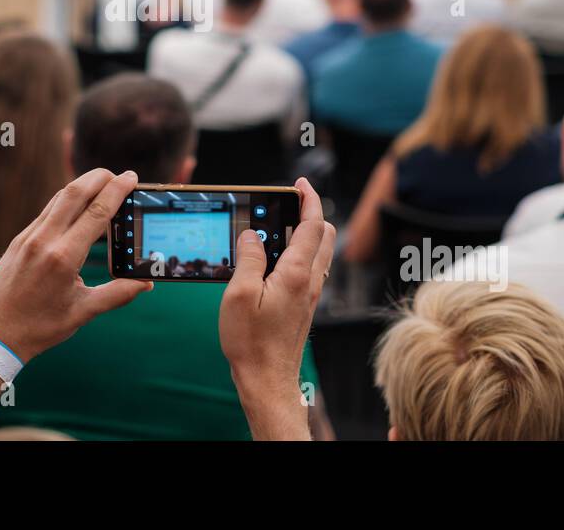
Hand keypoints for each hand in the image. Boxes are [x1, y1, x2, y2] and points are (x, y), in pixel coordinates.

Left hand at [0, 168, 151, 361]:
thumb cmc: (39, 327)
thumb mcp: (82, 312)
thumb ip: (118, 294)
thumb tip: (145, 283)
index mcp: (63, 258)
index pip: (96, 213)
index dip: (117, 191)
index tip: (131, 177)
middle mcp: (44, 241)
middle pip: (75, 193)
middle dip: (99, 177)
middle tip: (119, 175)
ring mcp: (28, 238)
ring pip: (58, 198)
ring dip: (82, 186)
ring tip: (102, 184)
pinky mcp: (18, 240)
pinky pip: (46, 212)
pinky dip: (65, 202)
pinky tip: (77, 206)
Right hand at [219, 177, 334, 439]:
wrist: (267, 380)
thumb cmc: (251, 342)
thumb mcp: (238, 294)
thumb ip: (248, 258)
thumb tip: (251, 235)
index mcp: (295, 273)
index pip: (312, 225)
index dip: (308, 199)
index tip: (300, 183)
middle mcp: (309, 281)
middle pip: (324, 235)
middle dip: (311, 213)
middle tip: (288, 204)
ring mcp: (310, 294)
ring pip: (319, 252)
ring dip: (306, 234)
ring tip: (277, 229)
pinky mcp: (304, 306)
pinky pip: (309, 269)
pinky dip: (298, 254)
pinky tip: (274, 260)